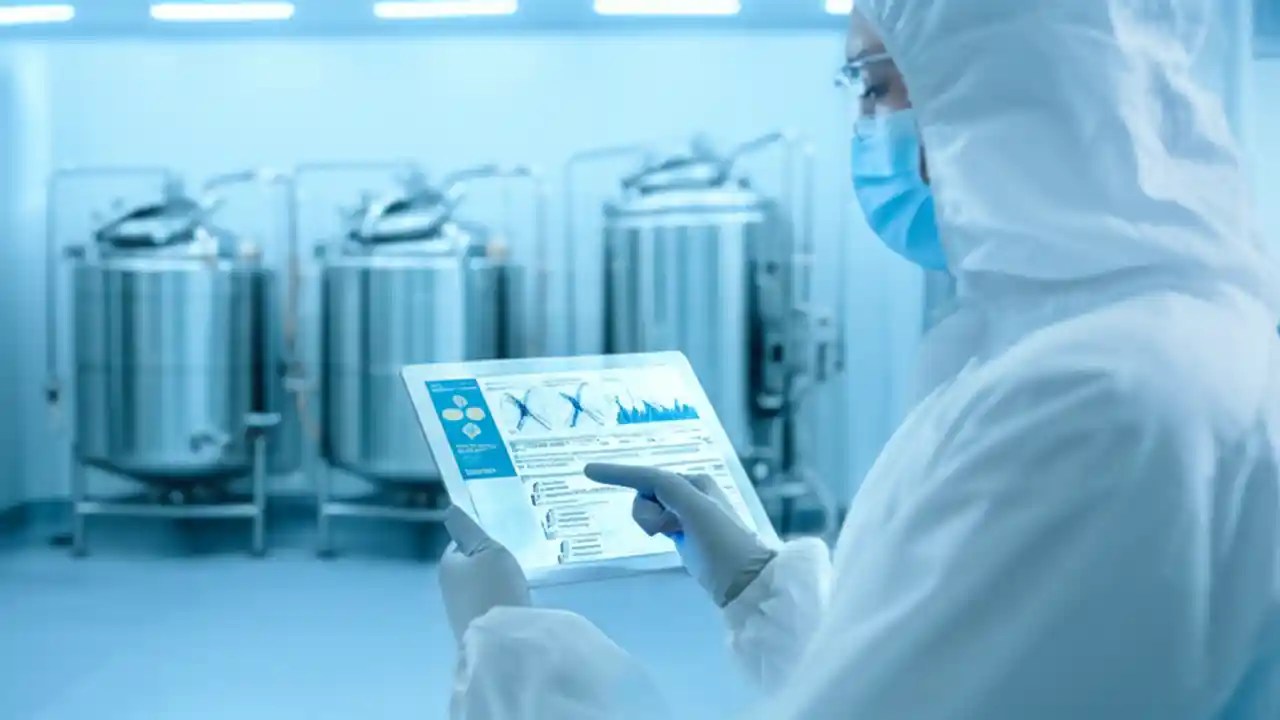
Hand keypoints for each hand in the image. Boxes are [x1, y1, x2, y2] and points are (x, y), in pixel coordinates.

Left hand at [439, 506, 530, 642]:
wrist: (500, 640)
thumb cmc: (495, 587)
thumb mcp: (488, 549)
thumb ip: (468, 529)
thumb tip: (449, 509)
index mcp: (447, 563)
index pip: (461, 541)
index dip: (482, 538)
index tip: (504, 540)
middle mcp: (447, 585)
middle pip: (470, 564)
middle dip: (488, 560)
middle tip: (514, 557)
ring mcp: (458, 608)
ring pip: (479, 584)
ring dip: (495, 581)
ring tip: (518, 578)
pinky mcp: (473, 626)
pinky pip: (487, 603)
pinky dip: (498, 598)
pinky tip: (514, 599)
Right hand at [584, 464, 776, 606]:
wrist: (743, 580)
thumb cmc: (721, 541)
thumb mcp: (694, 507)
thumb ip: (666, 487)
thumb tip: (638, 479)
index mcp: (694, 481)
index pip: (648, 474)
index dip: (618, 472)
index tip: (588, 470)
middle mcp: (690, 493)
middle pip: (645, 493)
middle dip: (646, 511)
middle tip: (667, 529)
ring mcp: (685, 516)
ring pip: (647, 510)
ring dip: (650, 522)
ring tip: (672, 537)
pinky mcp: (682, 536)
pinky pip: (655, 523)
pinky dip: (653, 527)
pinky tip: (667, 538)